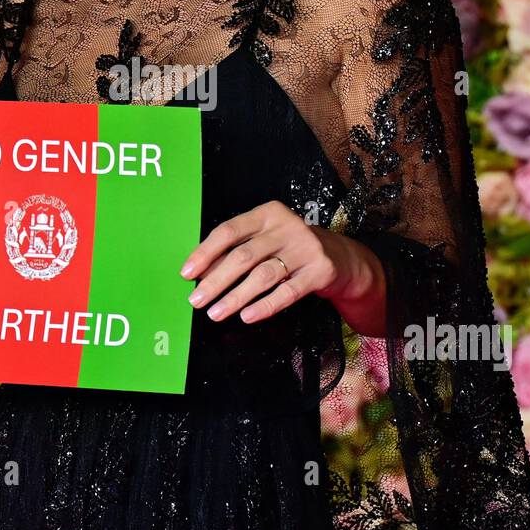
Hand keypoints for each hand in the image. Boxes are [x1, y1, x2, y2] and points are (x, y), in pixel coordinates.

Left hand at [179, 199, 386, 332]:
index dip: (205, 253)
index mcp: (268, 214)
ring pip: (262, 275)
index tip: (187, 273)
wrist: (341, 258)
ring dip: (235, 297)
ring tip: (216, 313)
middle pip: (243, 256)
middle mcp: (286, 227)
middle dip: (215, 281)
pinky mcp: (320, 271)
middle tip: (197, 300)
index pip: (229, 231)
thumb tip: (201, 274)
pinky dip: (265, 306)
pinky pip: (287, 292)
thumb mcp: (267, 238)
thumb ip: (238, 250)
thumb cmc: (292, 248)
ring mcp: (305, 249)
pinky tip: (247, 316)